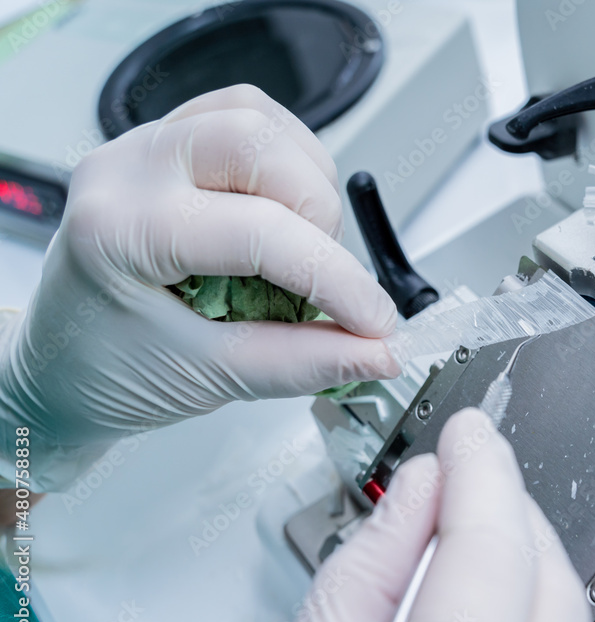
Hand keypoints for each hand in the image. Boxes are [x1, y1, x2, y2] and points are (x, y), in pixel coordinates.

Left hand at [0, 85, 398, 490]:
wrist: (62, 367)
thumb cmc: (107, 372)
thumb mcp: (209, 378)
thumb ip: (303, 362)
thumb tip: (377, 353)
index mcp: (119, 231)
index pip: (258, 232)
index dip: (336, 279)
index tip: (374, 323)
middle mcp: (127, 170)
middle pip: (255, 142)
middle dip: (318, 214)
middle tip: (326, 279)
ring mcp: (144, 148)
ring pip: (256, 117)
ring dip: (305, 181)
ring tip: (302, 245)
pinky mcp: (166, 144)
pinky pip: (244, 115)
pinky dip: (286, 159)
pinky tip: (285, 209)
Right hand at [292, 408, 593, 621]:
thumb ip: (368, 568)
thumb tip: (421, 490)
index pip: (492, 542)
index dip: (480, 471)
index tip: (469, 433)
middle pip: (545, 570)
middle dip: (501, 510)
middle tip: (460, 475)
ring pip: (563, 608)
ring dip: (514, 562)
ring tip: (455, 552)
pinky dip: (523, 613)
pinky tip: (478, 611)